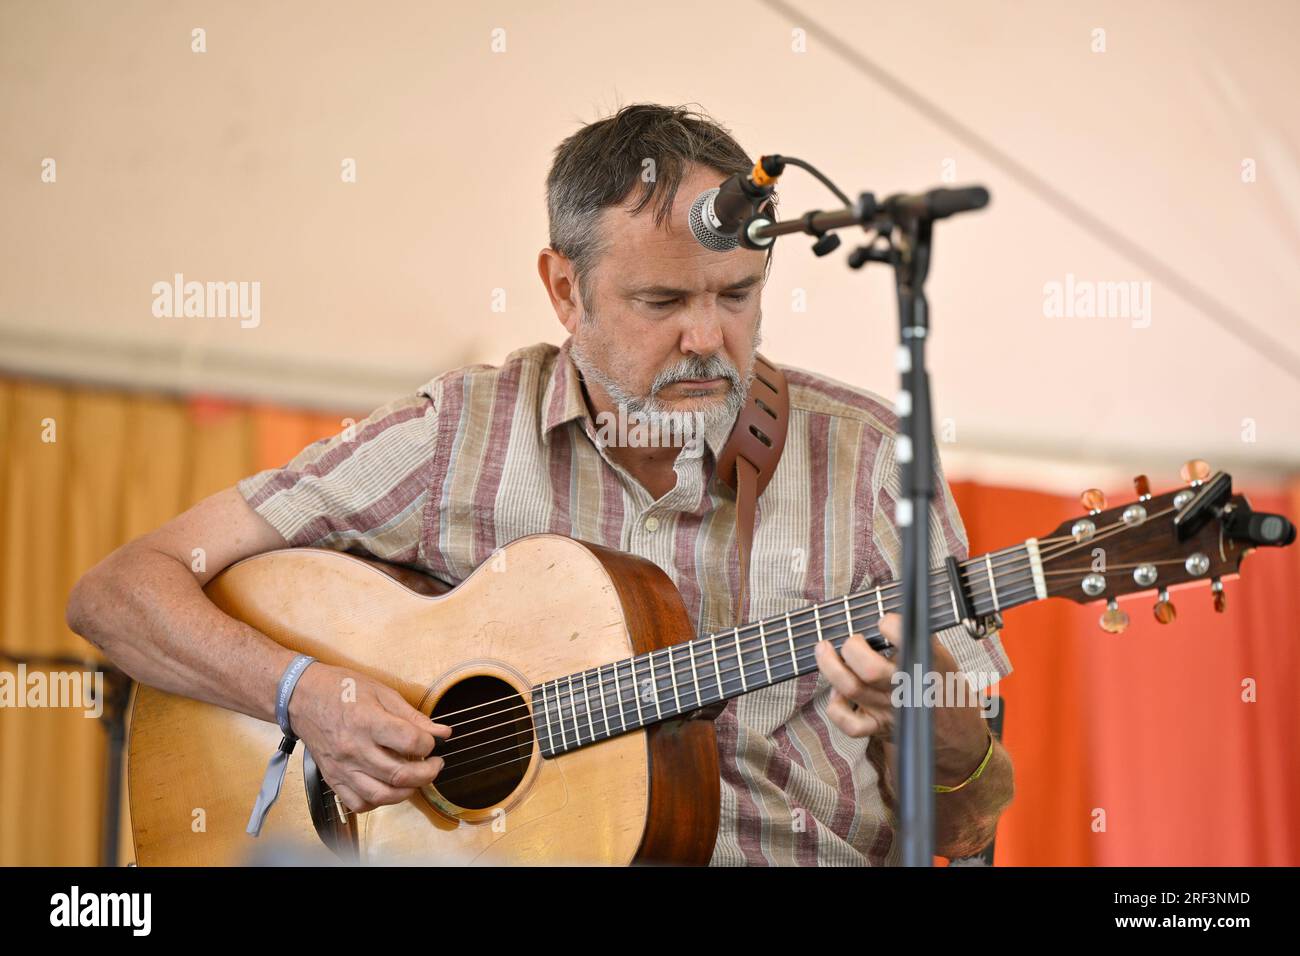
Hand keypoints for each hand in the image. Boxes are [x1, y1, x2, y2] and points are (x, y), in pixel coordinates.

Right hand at [287, 662, 452, 811]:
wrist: (301, 697)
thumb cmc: (342, 690)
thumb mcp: (381, 692)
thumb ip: (412, 716)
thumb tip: (442, 732)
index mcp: (368, 722)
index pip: (409, 742)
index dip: (429, 744)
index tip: (433, 741)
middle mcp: (354, 749)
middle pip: (399, 775)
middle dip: (427, 773)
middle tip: (435, 764)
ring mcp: (342, 768)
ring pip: (381, 795)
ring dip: (407, 791)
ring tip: (416, 778)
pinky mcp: (333, 779)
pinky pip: (358, 803)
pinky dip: (378, 801)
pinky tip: (388, 788)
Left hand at [813, 613, 989, 783]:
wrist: (956, 732)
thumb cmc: (943, 685)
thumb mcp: (941, 656)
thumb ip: (915, 637)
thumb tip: (884, 613)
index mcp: (929, 666)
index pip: (909, 642)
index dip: (891, 626)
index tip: (884, 620)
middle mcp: (908, 689)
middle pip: (869, 669)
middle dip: (852, 648)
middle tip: (854, 639)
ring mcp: (891, 711)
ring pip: (851, 689)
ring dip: (830, 666)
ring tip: (824, 649)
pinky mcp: (879, 728)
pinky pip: (849, 724)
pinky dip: (835, 706)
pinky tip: (836, 691)